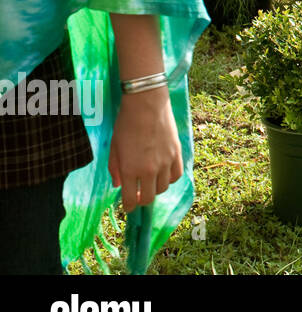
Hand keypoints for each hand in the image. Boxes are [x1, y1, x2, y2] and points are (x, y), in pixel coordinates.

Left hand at [109, 88, 183, 211]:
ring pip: (163, 188)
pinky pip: (176, 175)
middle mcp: (149, 170)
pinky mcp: (177, 154)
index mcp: (130, 170)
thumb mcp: (114, 148)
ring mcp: (166, 162)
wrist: (147, 104)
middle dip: (142, 201)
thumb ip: (115, 169)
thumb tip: (119, 185)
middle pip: (149, 198)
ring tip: (150, 183)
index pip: (130, 200)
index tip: (127, 206)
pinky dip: (169, 179)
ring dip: (155, 189)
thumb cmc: (125, 124)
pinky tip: (163, 174)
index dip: (128, 207)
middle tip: (138, 196)